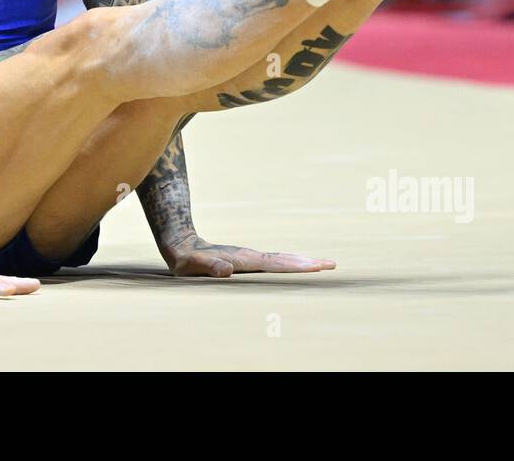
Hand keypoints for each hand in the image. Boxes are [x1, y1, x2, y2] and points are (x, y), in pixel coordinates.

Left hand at [162, 234, 335, 277]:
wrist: (181, 243)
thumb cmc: (185, 259)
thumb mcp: (192, 265)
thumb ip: (209, 267)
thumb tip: (228, 270)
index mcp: (243, 260)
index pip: (274, 264)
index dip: (295, 266)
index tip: (315, 266)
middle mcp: (251, 256)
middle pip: (285, 259)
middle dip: (308, 262)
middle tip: (332, 264)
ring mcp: (250, 257)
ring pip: (282, 259)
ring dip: (302, 261)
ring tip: (323, 264)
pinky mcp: (247, 260)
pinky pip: (274, 262)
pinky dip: (290, 263)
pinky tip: (296, 265)